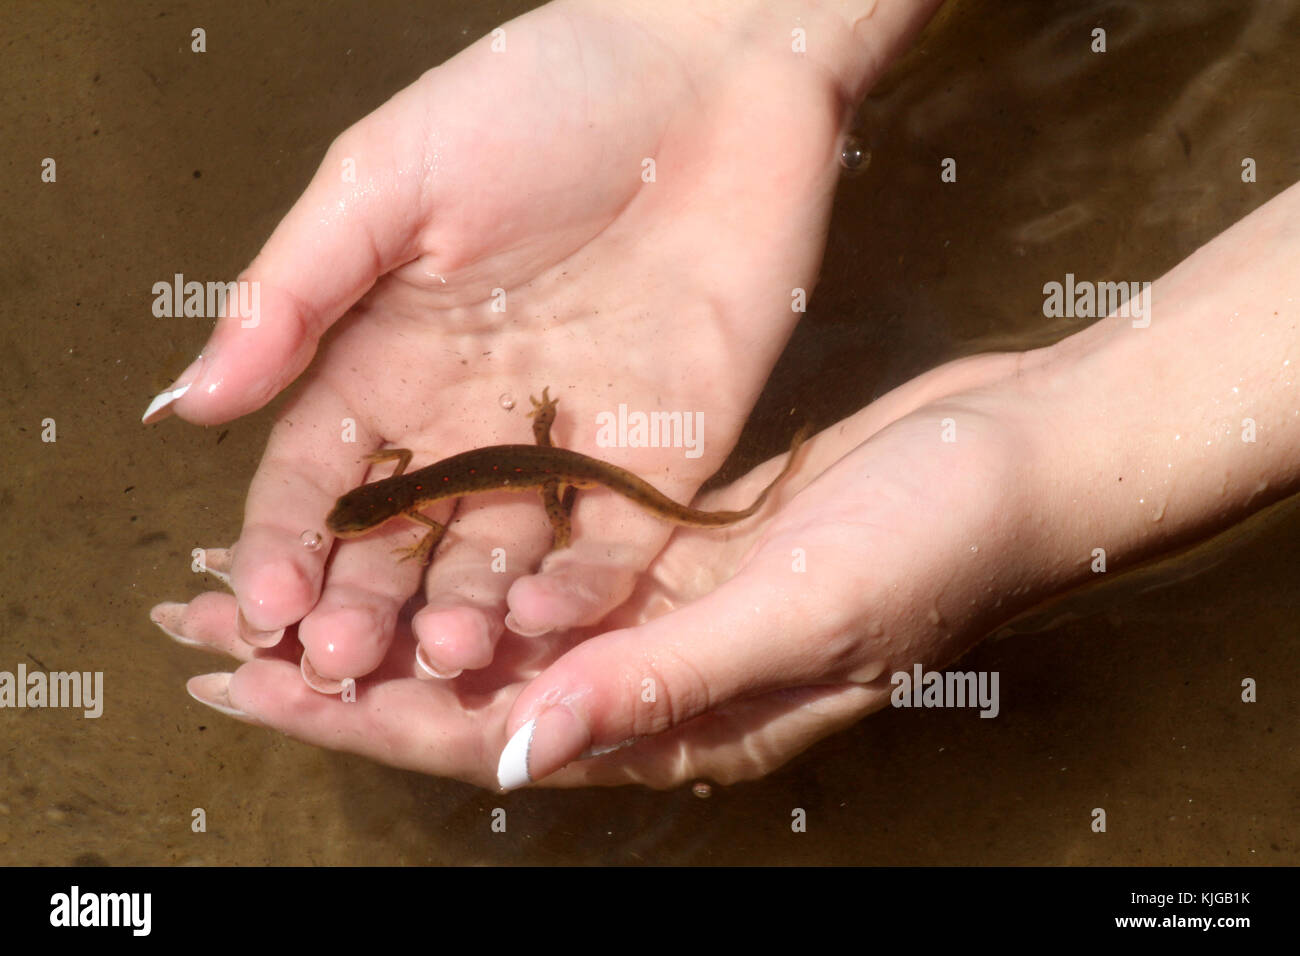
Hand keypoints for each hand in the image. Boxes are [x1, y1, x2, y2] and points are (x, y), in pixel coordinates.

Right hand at [144, 0, 938, 687]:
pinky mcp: (660, 455)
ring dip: (467, 615)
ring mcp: (566, 443)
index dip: (285, 540)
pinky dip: (578, 592)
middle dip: (367, 601)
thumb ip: (297, 291)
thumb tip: (191, 401)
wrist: (715, 73)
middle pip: (404, 538)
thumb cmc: (543, 98)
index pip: (319, 473)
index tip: (262, 603)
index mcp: (392, 354)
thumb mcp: (392, 178)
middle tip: (342, 658)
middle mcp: (471, 415)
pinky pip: (612, 547)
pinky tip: (542, 623)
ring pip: (501, 562)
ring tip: (439, 655)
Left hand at [159, 349, 1038, 787]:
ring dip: (385, 604)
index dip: (352, 717)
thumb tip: (514, 743)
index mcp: (677, 722)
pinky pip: (541, 569)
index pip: (479, 736)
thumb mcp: (799, 613)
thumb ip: (659, 679)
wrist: (1005, 464)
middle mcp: (652, 680)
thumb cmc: (929, 547)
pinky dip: (462, 556)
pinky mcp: (670, 553)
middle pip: (458, 689)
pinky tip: (402, 528)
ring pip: (486, 626)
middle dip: (333, 667)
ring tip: (277, 578)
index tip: (240, 686)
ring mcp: (657, 616)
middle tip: (209, 628)